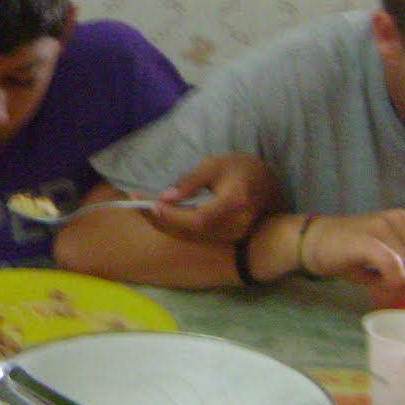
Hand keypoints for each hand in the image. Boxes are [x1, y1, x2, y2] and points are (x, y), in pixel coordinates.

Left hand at [143, 153, 276, 245]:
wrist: (270, 186)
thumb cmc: (243, 169)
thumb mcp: (216, 165)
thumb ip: (190, 181)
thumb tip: (165, 197)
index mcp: (234, 203)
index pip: (198, 218)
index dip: (173, 215)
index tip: (150, 203)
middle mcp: (233, 225)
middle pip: (189, 231)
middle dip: (159, 218)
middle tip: (134, 201)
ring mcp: (231, 236)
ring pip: (190, 236)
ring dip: (163, 223)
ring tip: (140, 205)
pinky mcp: (224, 239)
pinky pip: (195, 236)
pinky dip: (174, 226)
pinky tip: (157, 213)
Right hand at [299, 209, 404, 306]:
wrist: (315, 244)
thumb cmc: (357, 256)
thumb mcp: (395, 262)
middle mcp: (404, 218)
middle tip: (400, 295)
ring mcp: (386, 224)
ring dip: (400, 289)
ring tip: (381, 287)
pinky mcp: (368, 237)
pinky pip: (395, 268)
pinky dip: (389, 284)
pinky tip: (375, 284)